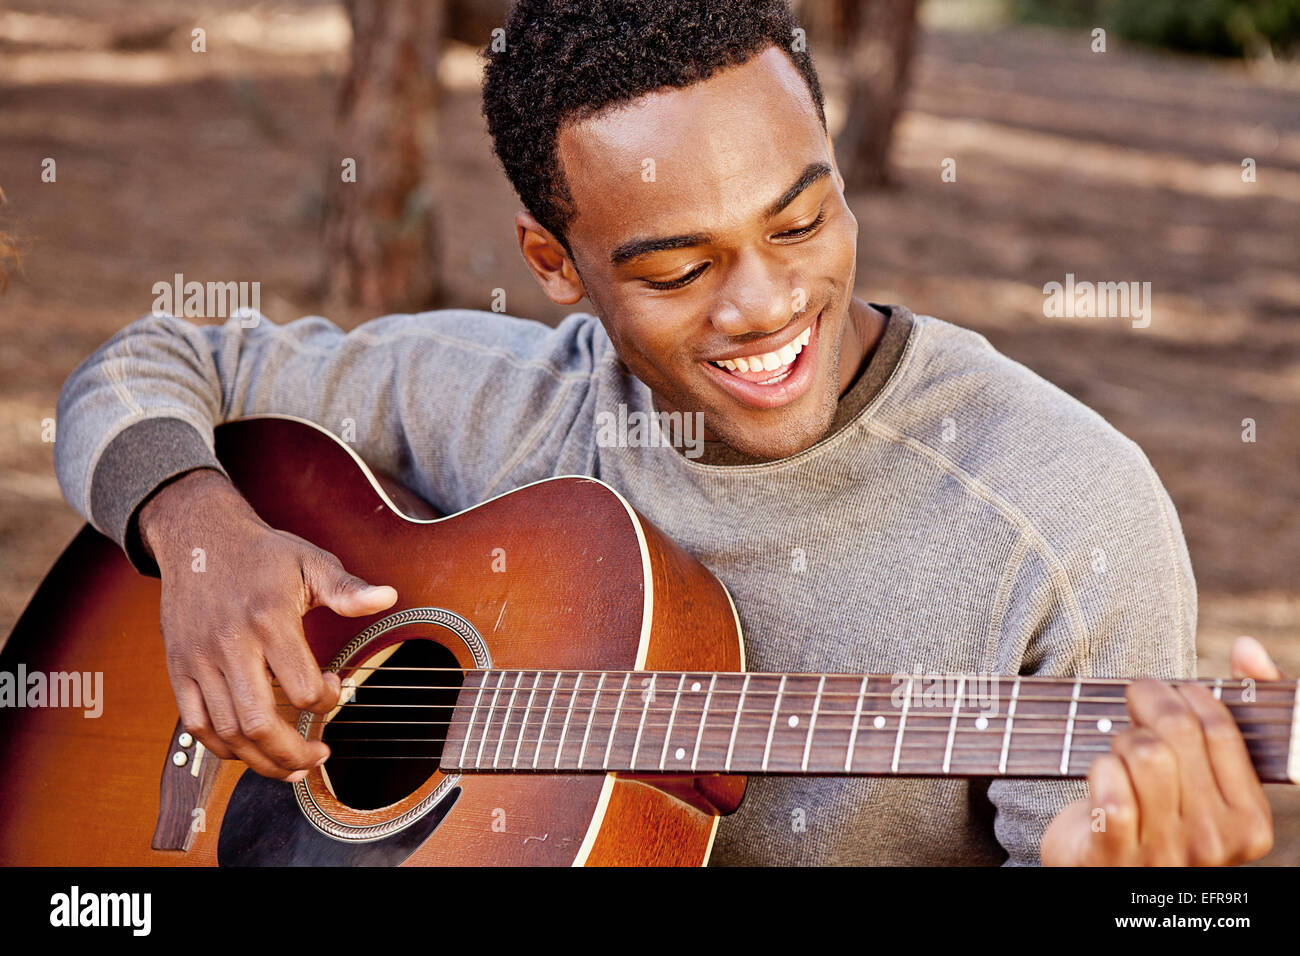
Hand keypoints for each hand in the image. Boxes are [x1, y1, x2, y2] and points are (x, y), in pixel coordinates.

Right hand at [139, 468, 397, 780]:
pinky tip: (249, 750)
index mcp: (269, 619)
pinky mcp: (179, 669)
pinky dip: (223, 747)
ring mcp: (200, 660)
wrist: (200, 539)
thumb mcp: (311, 563)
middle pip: (259, 722)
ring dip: (261, 760)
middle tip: (317, 756)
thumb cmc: (261, 555)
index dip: (326, 700)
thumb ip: (347, 589)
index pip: (302, 687)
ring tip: (289, 765)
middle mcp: (230, 644)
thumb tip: (387, 597)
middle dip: (292, 752)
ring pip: (227, 731)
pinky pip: (196, 725)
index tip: (334, 688)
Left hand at [1041, 636, 1278, 864]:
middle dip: (1147, 701)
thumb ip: (1233, 711)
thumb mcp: (1204, 772)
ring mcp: (1166, 851)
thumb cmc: (1159, 811)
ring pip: (1143, 752)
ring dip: (1121, 738)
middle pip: (1177, 732)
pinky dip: (1098, 769)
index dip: (1186, 694)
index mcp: (1249, 819)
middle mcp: (1215, 840)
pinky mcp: (1116, 855)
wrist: (1105, 872)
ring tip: (1120, 746)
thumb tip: (1249, 647)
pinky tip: (1101, 778)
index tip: (1168, 689)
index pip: (1219, 728)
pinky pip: (1110, 786)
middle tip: (1134, 699)